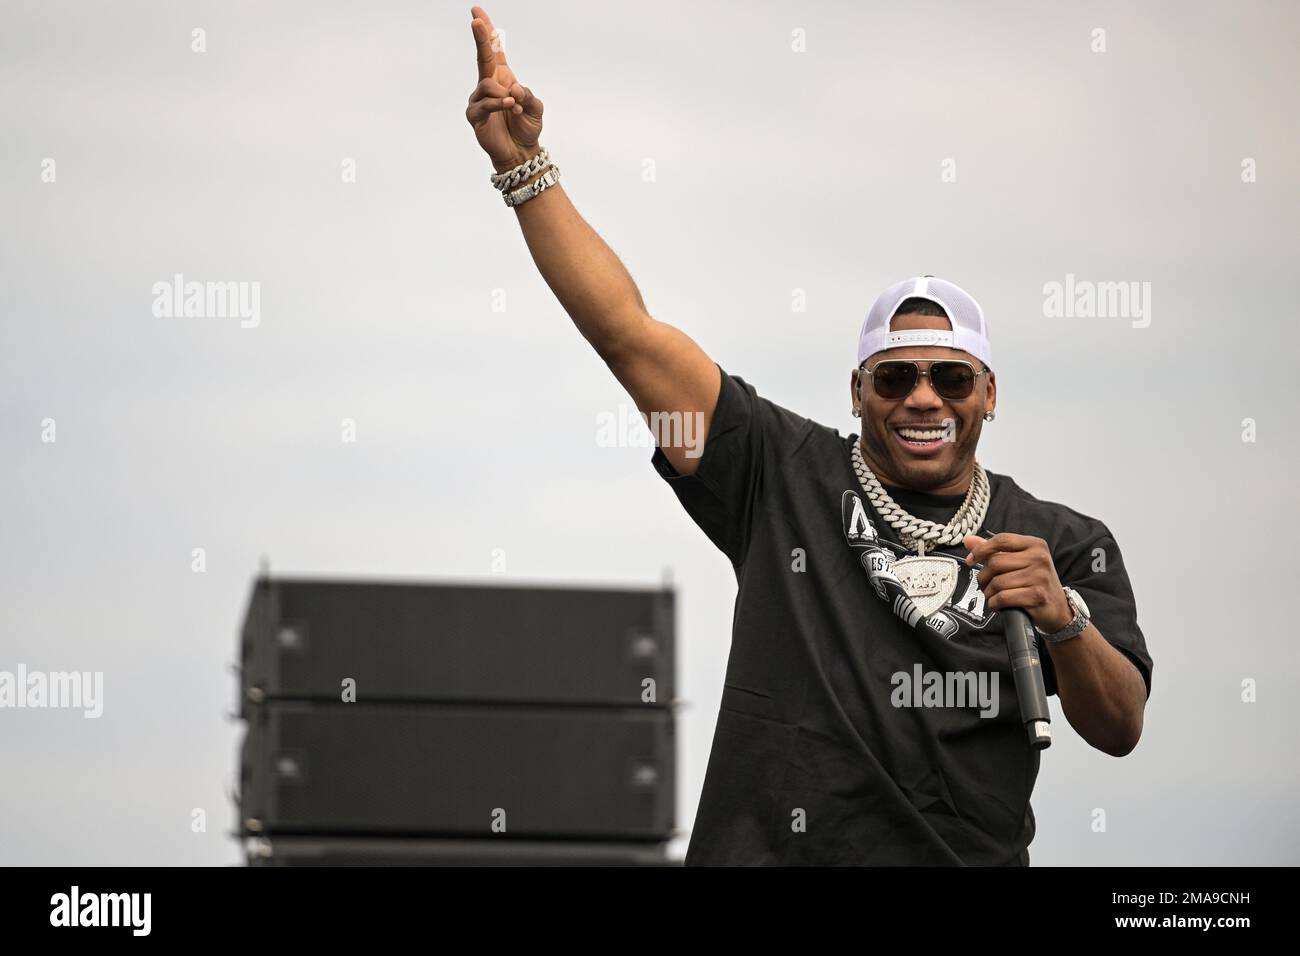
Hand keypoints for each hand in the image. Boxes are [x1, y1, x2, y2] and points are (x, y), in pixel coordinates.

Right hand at [466, 6, 543, 172]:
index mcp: (503, 78)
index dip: (487, 33)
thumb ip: (528, 95)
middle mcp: (488, 85)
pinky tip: (510, 107)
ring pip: (487, 84)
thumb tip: (513, 89)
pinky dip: (499, 104)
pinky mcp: (475, 115)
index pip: (494, 51)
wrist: (521, 151)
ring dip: (504, 95)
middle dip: (481, 38)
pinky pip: (485, 103)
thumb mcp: (536, 108)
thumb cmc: (527, 127)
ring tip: (515, 107)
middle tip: (476, 21)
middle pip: (482, 57)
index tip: (477, 13)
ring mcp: (479, 99)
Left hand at [962, 533, 1073, 632]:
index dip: (981, 549)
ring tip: (992, 595)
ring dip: (988, 593)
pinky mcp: (1037, 596)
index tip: (971, 559)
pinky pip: (1003, 597)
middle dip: (983, 576)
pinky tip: (998, 604)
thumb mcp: (1019, 561)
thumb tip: (970, 540)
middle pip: (995, 562)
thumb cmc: (1035, 581)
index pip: (1002, 540)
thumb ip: (994, 550)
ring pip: (997, 582)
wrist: (1058, 607)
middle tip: (985, 584)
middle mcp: (1040, 558)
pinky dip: (994, 603)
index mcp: (1035, 545)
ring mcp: (1040, 577)